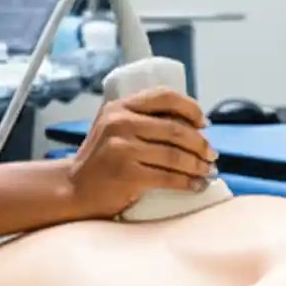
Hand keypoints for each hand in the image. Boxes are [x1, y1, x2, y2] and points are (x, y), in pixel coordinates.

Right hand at [66, 87, 217, 218]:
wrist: (73, 188)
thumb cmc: (101, 160)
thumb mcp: (114, 129)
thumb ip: (143, 120)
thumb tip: (192, 126)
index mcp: (120, 107)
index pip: (165, 96)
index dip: (190, 108)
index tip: (203, 124)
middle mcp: (120, 123)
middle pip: (176, 129)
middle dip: (200, 144)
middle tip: (211, 154)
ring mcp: (123, 148)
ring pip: (175, 155)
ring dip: (198, 165)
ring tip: (208, 171)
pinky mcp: (127, 174)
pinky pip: (168, 177)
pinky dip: (187, 182)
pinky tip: (196, 186)